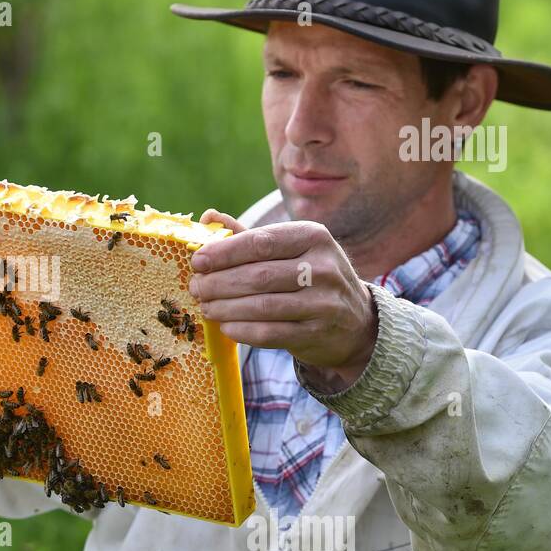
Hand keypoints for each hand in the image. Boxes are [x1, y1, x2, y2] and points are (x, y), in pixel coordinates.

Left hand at [188, 216, 377, 390]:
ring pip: (261, 306)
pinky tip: (226, 326)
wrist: (354, 321)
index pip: (260, 242)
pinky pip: (270, 333)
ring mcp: (323, 302)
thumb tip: (208, 217)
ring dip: (225, 308)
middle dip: (219, 283)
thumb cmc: (309, 277)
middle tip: (196, 287)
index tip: (197, 261)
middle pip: (257, 276)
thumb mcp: (288, 249)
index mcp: (313, 236)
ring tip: (206, 306)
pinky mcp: (317, 333)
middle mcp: (323, 267)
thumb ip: (248, 235)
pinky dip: (242, 330)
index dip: (223, 253)